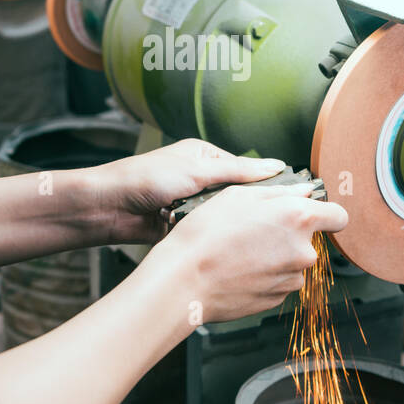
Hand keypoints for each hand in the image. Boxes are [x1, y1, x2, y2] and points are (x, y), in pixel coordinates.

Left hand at [88, 138, 289, 243]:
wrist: (108, 207)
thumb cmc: (146, 178)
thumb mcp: (198, 169)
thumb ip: (238, 171)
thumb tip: (277, 166)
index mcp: (206, 157)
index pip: (247, 171)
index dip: (268, 185)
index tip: (295, 198)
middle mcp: (201, 179)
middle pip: (237, 197)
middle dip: (251, 209)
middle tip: (280, 223)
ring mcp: (192, 205)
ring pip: (224, 217)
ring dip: (230, 225)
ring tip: (258, 237)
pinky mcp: (183, 227)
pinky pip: (208, 232)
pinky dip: (214, 237)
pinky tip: (230, 246)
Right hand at [145, 182, 348, 324]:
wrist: (184, 280)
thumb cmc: (206, 233)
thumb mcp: (238, 195)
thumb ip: (281, 192)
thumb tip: (306, 191)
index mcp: (298, 218)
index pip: (339, 216)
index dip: (327, 213)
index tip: (313, 214)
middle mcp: (303, 251)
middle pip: (309, 240)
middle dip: (289, 234)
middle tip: (253, 229)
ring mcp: (291, 279)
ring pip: (292, 262)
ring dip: (275, 256)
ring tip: (240, 251)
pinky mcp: (277, 299)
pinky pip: (278, 281)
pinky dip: (264, 275)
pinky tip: (238, 269)